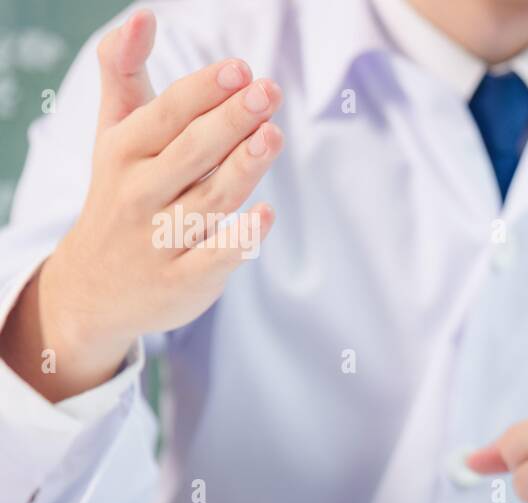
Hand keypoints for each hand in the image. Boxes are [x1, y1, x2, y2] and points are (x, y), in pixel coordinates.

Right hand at [0, 9, 282, 401]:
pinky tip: (265, 214)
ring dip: (243, 167)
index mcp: (124, 152)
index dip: (205, 91)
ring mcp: (161, 240)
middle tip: (268, 92)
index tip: (241, 69)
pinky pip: (215, 257)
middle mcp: (139, 194)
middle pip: (192, 152)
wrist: (94, 290)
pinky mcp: (185, 281)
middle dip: (230, 120)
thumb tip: (143, 15)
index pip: (167, 115)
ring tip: (273, 135)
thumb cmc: (122, 193)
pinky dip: (240, 238)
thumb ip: (125, 73)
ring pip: (209, 200)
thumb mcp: (115, 134)